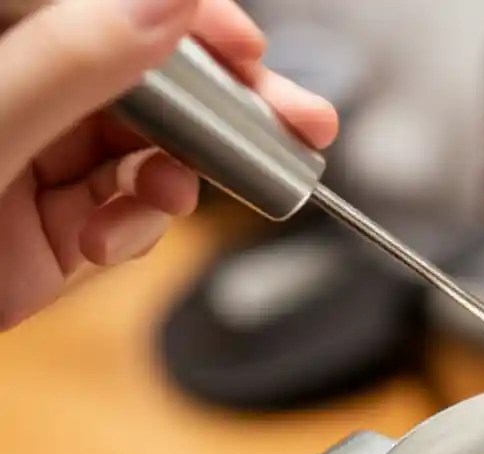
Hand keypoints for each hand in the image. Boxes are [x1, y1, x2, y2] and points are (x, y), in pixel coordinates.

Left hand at [0, 0, 337, 329]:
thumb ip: (73, 60)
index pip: (103, 6)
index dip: (183, 18)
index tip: (243, 44)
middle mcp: (22, 90)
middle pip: (145, 73)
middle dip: (217, 105)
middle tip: (293, 119)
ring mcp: (37, 155)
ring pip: (152, 145)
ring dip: (174, 178)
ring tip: (163, 200)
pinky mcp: (56, 221)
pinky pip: (132, 209)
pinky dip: (139, 227)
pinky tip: (107, 237)